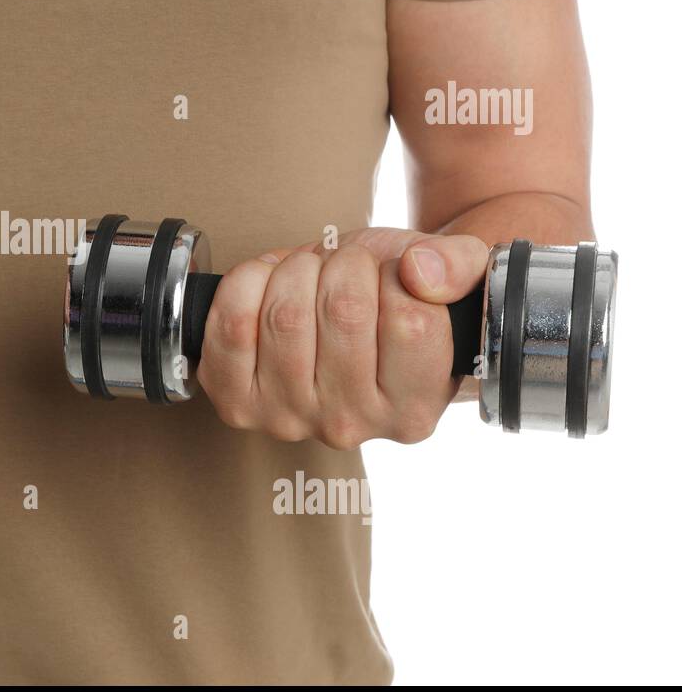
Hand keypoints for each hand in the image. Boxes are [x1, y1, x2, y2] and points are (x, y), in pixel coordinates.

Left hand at [196, 228, 488, 449]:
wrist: (340, 325)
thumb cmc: (397, 298)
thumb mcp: (450, 275)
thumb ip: (460, 266)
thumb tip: (421, 272)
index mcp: (414, 409)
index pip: (411, 321)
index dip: (398, 273)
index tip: (393, 274)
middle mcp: (352, 427)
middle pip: (344, 311)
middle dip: (345, 265)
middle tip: (349, 270)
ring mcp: (289, 419)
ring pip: (286, 313)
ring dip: (298, 270)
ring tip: (312, 278)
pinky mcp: (236, 401)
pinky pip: (231, 325)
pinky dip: (247, 282)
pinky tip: (269, 284)